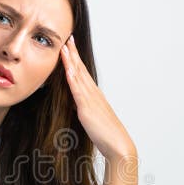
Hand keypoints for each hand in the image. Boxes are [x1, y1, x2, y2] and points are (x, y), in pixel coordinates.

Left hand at [60, 34, 136, 160]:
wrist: (118, 144)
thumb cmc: (106, 135)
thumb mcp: (91, 119)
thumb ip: (82, 110)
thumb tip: (74, 106)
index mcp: (94, 96)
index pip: (83, 74)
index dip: (76, 60)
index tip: (71, 48)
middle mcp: (93, 94)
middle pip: (81, 69)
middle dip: (74, 54)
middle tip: (68, 39)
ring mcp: (90, 99)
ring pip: (78, 75)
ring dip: (71, 60)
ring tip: (65, 46)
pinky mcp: (86, 108)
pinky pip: (77, 89)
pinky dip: (72, 76)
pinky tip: (68, 67)